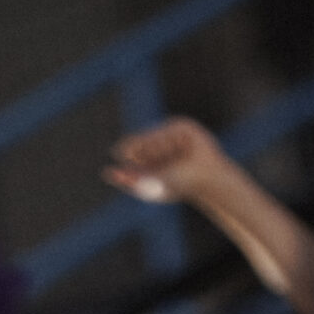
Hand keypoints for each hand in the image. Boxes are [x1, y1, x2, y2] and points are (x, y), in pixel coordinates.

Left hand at [105, 118, 231, 205]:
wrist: (206, 182)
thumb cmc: (180, 187)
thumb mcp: (151, 187)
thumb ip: (129, 180)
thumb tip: (107, 172)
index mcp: (146, 155)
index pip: (126, 148)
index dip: (127, 152)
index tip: (128, 156)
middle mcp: (156, 141)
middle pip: (138, 141)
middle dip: (146, 154)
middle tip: (163, 163)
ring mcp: (169, 132)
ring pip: (152, 136)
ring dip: (160, 151)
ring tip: (174, 159)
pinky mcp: (183, 126)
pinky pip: (168, 131)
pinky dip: (171, 143)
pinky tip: (183, 149)